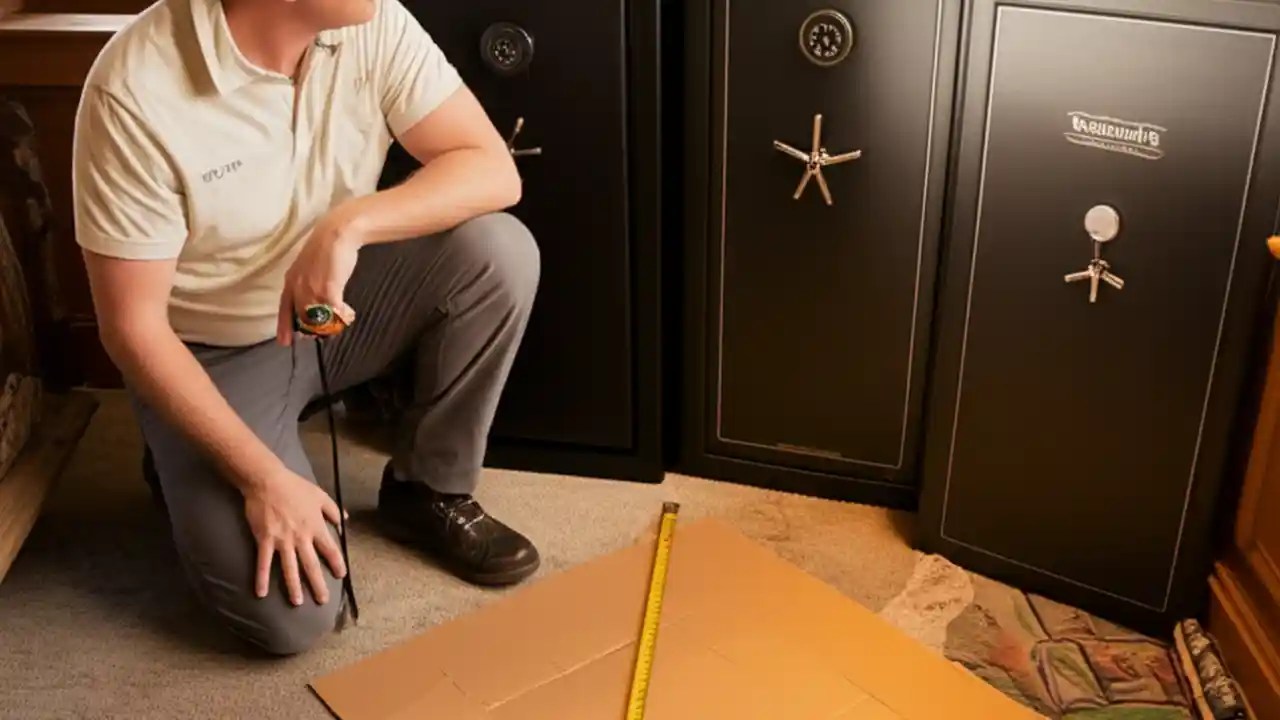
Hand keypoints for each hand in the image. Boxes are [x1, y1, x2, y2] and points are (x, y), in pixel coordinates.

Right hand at [244, 467, 347, 605]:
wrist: (267, 481)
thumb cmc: (295, 487)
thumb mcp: (320, 495)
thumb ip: (333, 509)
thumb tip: (344, 520)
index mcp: (316, 527)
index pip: (330, 550)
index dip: (336, 563)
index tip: (341, 575)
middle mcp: (301, 537)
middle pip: (311, 565)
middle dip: (318, 584)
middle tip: (322, 600)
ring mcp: (282, 540)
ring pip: (290, 568)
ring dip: (293, 587)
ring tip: (297, 602)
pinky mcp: (264, 540)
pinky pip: (263, 563)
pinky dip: (261, 579)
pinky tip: (261, 593)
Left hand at [276, 207, 363, 345]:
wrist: (337, 233)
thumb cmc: (326, 248)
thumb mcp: (307, 267)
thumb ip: (306, 284)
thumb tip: (312, 302)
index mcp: (291, 281)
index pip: (284, 308)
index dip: (284, 326)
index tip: (285, 342)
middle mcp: (298, 287)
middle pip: (302, 318)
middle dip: (314, 329)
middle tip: (327, 333)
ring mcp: (312, 289)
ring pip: (318, 318)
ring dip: (331, 323)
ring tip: (342, 319)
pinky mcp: (328, 289)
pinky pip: (334, 312)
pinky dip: (342, 316)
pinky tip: (349, 313)